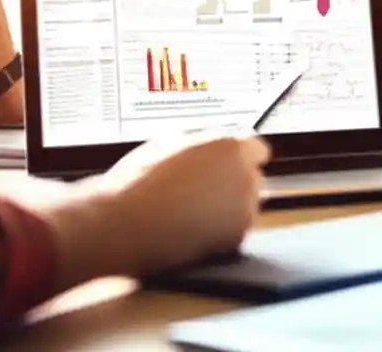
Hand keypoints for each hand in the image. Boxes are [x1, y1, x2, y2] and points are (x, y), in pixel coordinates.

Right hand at [50, 132, 270, 285]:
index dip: (240, 159)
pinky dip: (221, 232)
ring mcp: (244, 208)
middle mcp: (245, 175)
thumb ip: (202, 143)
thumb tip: (211, 146)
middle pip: (252, 177)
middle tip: (203, 192)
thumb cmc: (137, 184)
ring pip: (246, 205)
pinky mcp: (237, 238)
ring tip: (191, 212)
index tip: (228, 166)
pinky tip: (192, 229)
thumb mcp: (170, 144)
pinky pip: (235, 231)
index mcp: (230, 146)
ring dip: (229, 208)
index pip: (256, 149)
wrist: (124, 226)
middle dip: (234, 184)